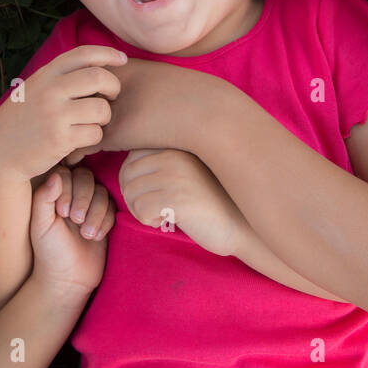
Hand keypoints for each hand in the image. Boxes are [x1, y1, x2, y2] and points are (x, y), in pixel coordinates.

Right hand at [0, 45, 126, 179]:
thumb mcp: (36, 89)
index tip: (122, 59)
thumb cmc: (24, 119)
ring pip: (102, 109)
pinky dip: (94, 137)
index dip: (108, 53)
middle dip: (114, 86)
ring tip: (92, 121)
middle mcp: (50, 90)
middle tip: (111, 96)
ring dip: (104, 117)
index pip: (84, 54)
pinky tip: (82, 139)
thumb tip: (99, 60)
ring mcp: (55, 115)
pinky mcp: (60, 139)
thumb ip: (60, 76)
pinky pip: (95, 134)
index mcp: (46, 74)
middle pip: (100, 78)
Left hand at [30, 166, 115, 294]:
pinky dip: (105, 222)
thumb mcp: (41, 225)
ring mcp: (91, 205)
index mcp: (54, 193)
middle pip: (87, 177)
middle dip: (84, 199)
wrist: (68, 279)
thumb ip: (44, 198)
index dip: (67, 189)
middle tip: (76, 221)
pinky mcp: (106, 218)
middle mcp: (73, 195)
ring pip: (102, 192)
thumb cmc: (50, 251)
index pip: (66, 173)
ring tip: (86, 235)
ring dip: (96, 213)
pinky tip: (95, 237)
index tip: (61, 213)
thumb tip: (57, 174)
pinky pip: (114, 207)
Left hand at [65, 60, 234, 161]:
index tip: (56, 97)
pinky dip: (74, 151)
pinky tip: (68, 160)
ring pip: (72, 120)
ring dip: (61, 131)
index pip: (82, 75)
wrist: (202, 112)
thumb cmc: (188, 97)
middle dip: (56, 106)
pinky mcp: (114, 134)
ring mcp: (110, 108)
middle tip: (40, 116)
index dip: (69, 88)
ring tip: (49, 142)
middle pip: (70, 94)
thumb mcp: (160, 80)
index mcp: (121, 69)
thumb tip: (127, 82)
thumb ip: (139, 81)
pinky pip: (84, 143)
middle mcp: (109, 85)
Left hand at [118, 149, 244, 256]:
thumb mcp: (186, 170)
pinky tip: (169, 221)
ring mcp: (176, 174)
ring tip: (163, 214)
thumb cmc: (212, 199)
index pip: (133, 155)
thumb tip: (125, 169)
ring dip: (141, 210)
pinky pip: (140, 209)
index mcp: (177, 142)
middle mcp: (175, 153)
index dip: (135, 179)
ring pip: (130, 192)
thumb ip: (162, 160)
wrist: (242, 225)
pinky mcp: (177, 197)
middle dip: (134, 196)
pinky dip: (148, 220)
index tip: (153, 193)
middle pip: (127, 174)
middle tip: (156, 208)